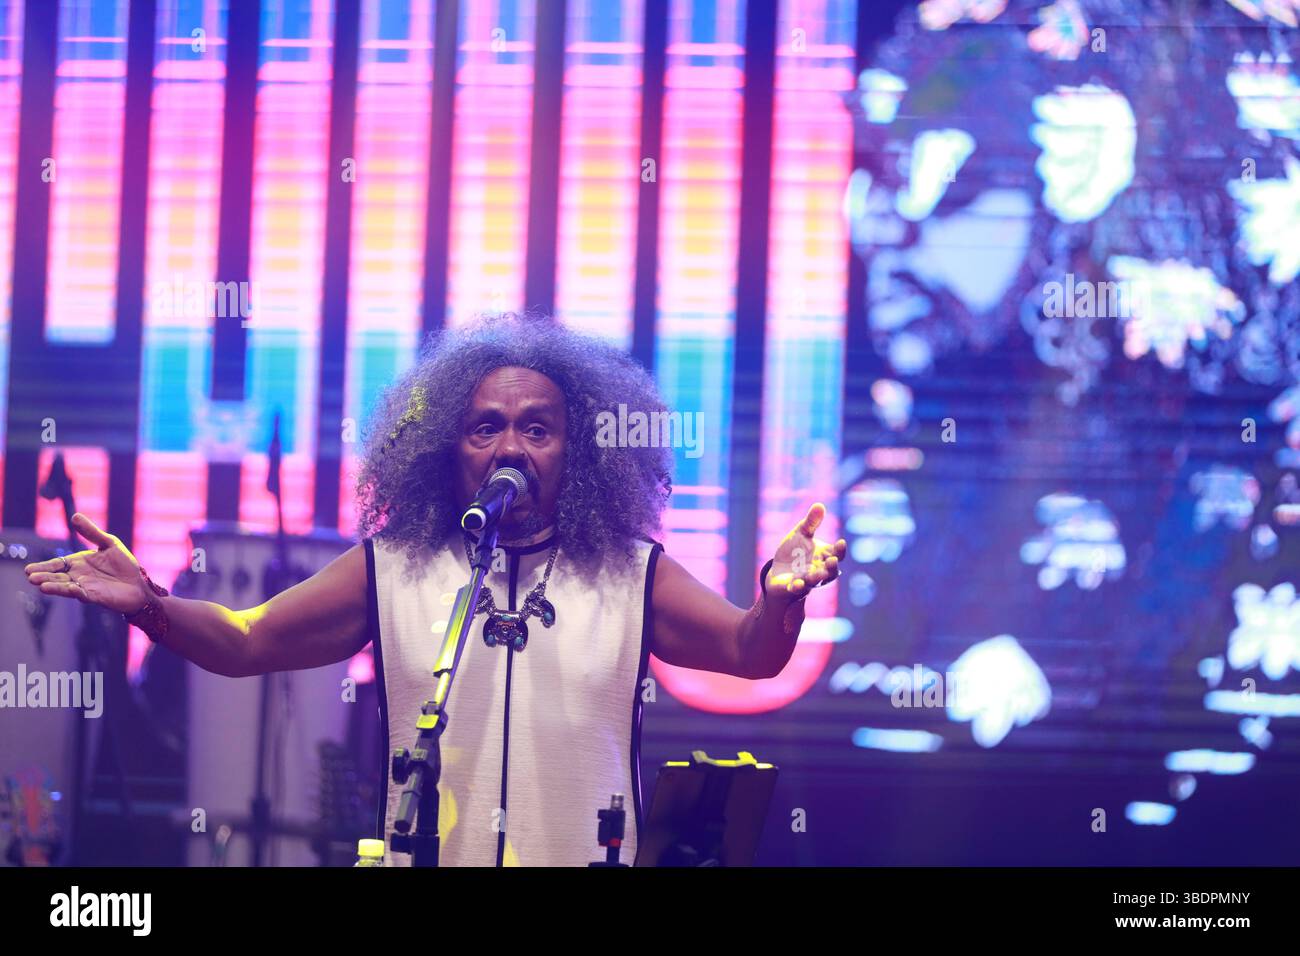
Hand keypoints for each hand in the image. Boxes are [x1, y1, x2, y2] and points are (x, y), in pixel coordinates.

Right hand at [24, 513, 150, 613]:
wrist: (140, 583)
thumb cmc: (124, 564)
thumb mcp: (108, 543)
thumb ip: (91, 532)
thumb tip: (74, 516)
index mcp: (78, 563)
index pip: (57, 564)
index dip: (44, 566)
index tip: (28, 569)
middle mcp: (78, 576)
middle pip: (57, 576)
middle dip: (44, 576)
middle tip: (31, 577)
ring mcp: (86, 587)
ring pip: (66, 587)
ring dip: (55, 587)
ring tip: (41, 586)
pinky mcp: (96, 597)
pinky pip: (84, 594)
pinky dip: (77, 592)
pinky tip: (71, 589)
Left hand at [765, 502, 846, 601]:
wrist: (779, 569)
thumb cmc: (795, 550)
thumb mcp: (801, 533)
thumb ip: (811, 523)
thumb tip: (819, 504)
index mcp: (825, 556)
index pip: (837, 555)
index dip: (840, 550)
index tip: (841, 542)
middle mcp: (820, 570)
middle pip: (830, 571)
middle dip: (831, 567)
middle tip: (831, 560)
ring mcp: (807, 580)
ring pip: (815, 581)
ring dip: (816, 577)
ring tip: (816, 573)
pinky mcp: (793, 587)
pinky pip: (797, 589)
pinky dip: (797, 587)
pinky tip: (796, 583)